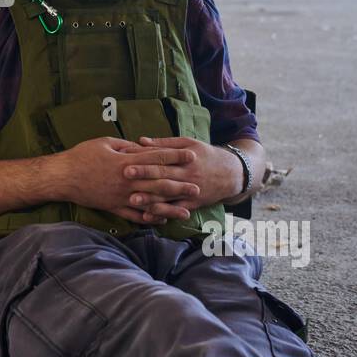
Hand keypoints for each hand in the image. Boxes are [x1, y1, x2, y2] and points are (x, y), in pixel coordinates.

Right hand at [56, 137, 201, 225]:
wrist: (63, 177)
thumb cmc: (82, 156)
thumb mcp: (105, 143)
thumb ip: (127, 146)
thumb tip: (143, 147)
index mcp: (126, 162)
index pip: (156, 158)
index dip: (175, 156)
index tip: (191, 155)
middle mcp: (127, 182)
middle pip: (159, 183)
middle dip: (180, 185)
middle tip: (198, 186)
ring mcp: (122, 197)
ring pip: (151, 204)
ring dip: (170, 207)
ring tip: (187, 211)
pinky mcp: (114, 207)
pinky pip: (135, 216)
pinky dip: (150, 219)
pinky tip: (162, 221)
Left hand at [115, 136, 242, 218]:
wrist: (232, 174)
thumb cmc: (206, 155)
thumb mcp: (189, 143)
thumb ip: (164, 144)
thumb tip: (140, 140)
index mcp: (185, 158)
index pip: (162, 159)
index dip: (144, 161)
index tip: (127, 161)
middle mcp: (187, 175)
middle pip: (163, 177)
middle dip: (144, 177)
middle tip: (124, 176)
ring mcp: (190, 191)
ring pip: (168, 196)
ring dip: (150, 199)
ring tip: (132, 200)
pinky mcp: (192, 204)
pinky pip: (176, 210)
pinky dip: (162, 214)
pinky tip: (148, 216)